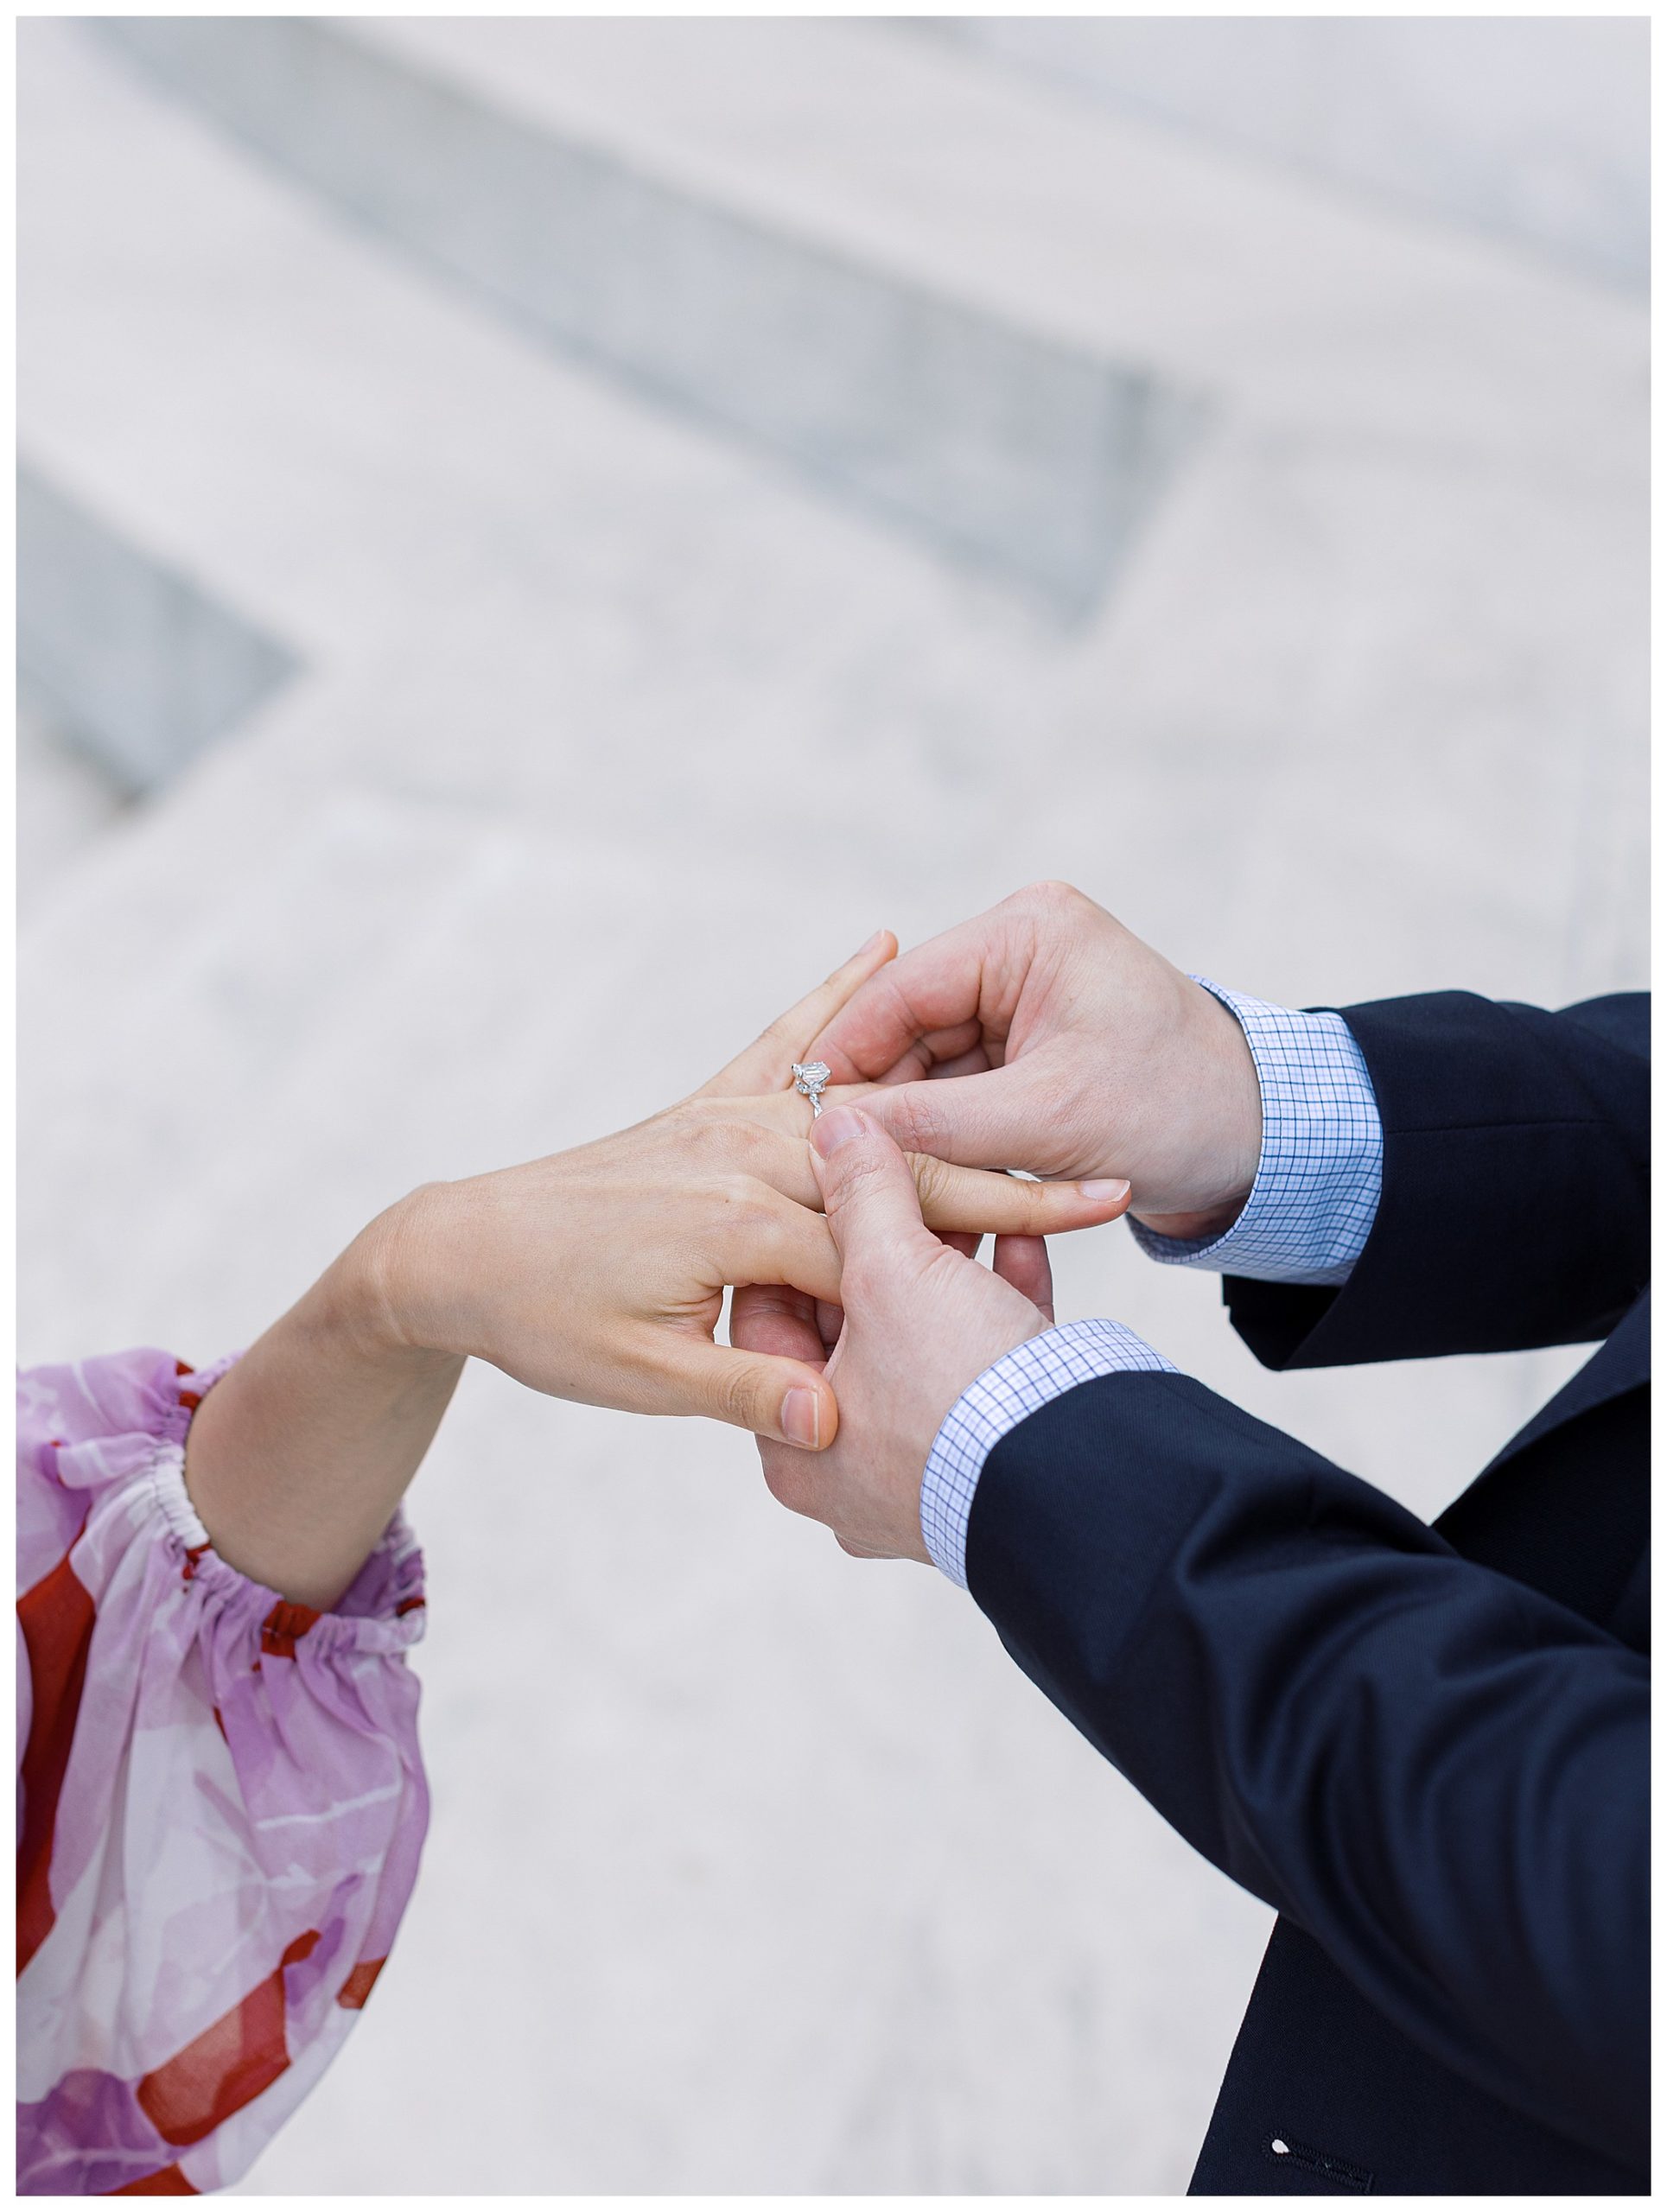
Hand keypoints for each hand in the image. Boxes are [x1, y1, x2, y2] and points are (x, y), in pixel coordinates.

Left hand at [356, 930, 1128, 1445]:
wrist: (458, 1251)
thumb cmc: (545, 1321)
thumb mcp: (638, 1377)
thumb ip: (744, 1387)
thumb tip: (836, 1417)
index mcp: (738, 1224)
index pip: (893, 1239)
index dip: (998, 1237)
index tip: (1090, 1227)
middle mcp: (742, 1154)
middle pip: (905, 1169)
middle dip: (1011, 1174)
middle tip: (1109, 1173)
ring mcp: (725, 1119)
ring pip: (868, 1109)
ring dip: (958, 1107)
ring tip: (1046, 1096)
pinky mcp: (705, 1106)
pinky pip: (784, 1042)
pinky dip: (834, 996)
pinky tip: (885, 945)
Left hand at [732, 1107, 1055, 1560]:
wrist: (1088, 1485)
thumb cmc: (962, 1397)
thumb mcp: (892, 1276)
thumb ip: (860, 1195)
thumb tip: (832, 1127)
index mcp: (798, 1445)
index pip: (774, 1317)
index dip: (801, 1232)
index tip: (831, 1172)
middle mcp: (854, 1470)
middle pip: (857, 1327)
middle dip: (891, 1246)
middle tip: (907, 1176)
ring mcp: (932, 1469)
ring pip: (930, 1341)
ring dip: (954, 1263)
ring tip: (979, 1197)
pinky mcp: (1004, 1457)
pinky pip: (990, 1364)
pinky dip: (1002, 1298)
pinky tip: (1023, 1236)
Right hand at [804, 881, 1262, 1239]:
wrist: (1264, 1145)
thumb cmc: (1177, 1112)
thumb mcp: (1048, 1120)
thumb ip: (936, 1126)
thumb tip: (830, 1132)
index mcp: (1030, 932)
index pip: (904, 990)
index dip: (844, 1056)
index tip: (793, 1117)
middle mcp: (1018, 951)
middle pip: (907, 1028)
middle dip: (873, 1098)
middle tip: (818, 1165)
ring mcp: (1021, 999)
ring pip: (925, 1066)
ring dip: (904, 1124)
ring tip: (858, 1182)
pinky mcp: (1026, 1047)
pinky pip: (957, 1089)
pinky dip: (938, 1135)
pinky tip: (905, 1180)